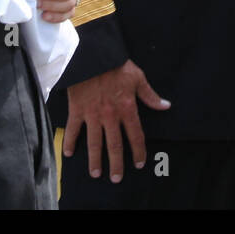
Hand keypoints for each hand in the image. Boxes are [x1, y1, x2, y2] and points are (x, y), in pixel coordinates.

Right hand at [64, 60, 170, 181]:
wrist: (92, 54)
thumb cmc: (116, 64)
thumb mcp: (138, 77)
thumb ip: (150, 95)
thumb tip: (165, 106)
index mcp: (126, 109)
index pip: (135, 135)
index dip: (138, 151)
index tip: (138, 163)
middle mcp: (110, 116)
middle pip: (114, 145)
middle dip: (116, 164)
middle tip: (116, 178)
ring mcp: (92, 115)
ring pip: (94, 142)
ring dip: (95, 159)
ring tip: (96, 173)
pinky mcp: (77, 110)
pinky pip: (73, 129)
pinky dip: (70, 142)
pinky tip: (69, 154)